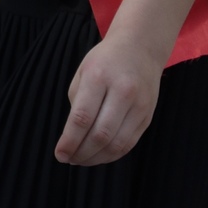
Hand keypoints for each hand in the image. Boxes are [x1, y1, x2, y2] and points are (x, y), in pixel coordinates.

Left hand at [56, 38, 161, 165]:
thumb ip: (77, 104)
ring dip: (96, 158)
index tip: (60, 154)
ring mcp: (139, 105)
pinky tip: (99, 155)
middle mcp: (122, 91)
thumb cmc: (105, 61)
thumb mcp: (83, 72)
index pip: (82, 117)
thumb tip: (73, 139)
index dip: (70, 141)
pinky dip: (112, 155)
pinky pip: (129, 143)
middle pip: (101, 134)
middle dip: (82, 153)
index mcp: (99, 77)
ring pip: (117, 144)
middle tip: (69, 159)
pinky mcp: (147, 115)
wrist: (141, 47)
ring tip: (82, 160)